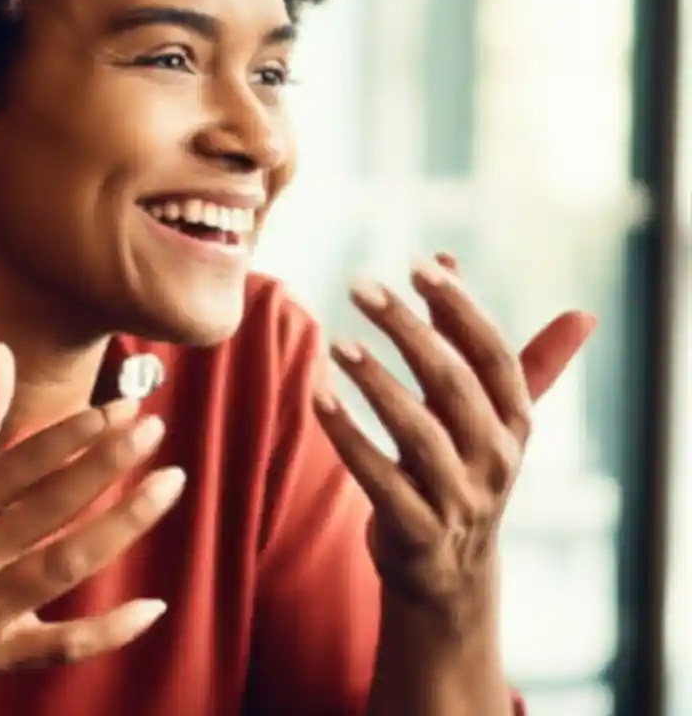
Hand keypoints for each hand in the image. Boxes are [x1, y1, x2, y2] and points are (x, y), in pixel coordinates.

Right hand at [0, 341, 184, 710]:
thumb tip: (1, 352)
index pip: (16, 467)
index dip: (70, 436)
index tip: (118, 408)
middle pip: (49, 510)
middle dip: (107, 465)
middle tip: (155, 427)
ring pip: (64, 566)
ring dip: (124, 525)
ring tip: (170, 483)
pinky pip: (62, 646)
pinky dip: (110, 630)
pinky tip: (155, 604)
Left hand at [312, 255, 596, 619]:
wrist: (447, 576)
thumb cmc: (457, 472)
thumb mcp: (475, 410)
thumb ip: (461, 335)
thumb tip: (448, 255)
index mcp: (515, 423)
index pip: (494, 355)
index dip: (460, 308)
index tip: (419, 265)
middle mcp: (495, 459)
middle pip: (454, 384)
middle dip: (409, 330)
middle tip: (361, 285)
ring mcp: (459, 499)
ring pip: (418, 432)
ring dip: (377, 383)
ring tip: (337, 342)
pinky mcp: (416, 530)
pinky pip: (378, 478)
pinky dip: (347, 436)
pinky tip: (317, 396)